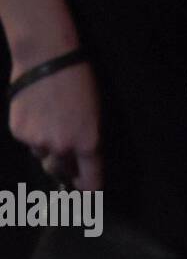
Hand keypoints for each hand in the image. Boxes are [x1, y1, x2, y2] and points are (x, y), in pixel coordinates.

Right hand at [8, 59, 103, 190]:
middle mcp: (64, 146)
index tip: (87, 197)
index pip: (91, 178)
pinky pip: (28, 139)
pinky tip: (35, 109)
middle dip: (62, 164)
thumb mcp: (94, 112)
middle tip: (62, 144)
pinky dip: (31, 129)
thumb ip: (86, 139)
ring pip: (42, 152)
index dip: (89, 190)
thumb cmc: (78, 82)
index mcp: (89, 142)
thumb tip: (77, 159)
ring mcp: (39, 141)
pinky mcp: (20, 132)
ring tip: (49, 113)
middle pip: (61, 169)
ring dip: (45, 142)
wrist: (47, 60)